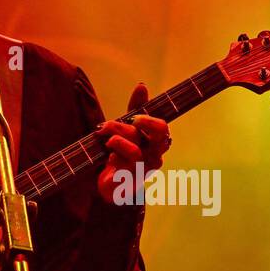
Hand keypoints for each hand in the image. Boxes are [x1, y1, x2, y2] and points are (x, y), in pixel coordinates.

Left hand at [94, 83, 170, 204]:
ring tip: (107, 140)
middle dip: (131, 126)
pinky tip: (110, 158)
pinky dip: (113, 157)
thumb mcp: (128, 129)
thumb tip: (142, 86)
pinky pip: (123, 165)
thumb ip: (136, 109)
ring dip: (116, 140)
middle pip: (151, 137)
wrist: (113, 184)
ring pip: (134, 150)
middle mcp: (155, 156)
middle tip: (112, 126)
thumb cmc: (123, 154)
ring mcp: (144, 169)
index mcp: (156, 142)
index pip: (161, 128)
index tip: (134, 118)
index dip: (148, 120)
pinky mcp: (131, 181)